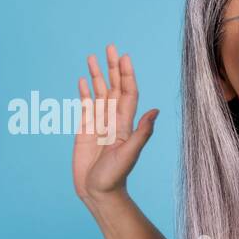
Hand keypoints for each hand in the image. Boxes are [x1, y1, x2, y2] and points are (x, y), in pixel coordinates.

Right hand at [73, 43, 159, 204]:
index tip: (124, 56)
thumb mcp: (130, 154)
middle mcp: (113, 120)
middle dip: (112, 68)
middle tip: (110, 46)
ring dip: (97, 75)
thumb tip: (155, 111)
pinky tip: (83, 80)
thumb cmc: (116, 177)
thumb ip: (141, 133)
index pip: (127, 93)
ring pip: (98, 94)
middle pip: (113, 88)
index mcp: (125, 124)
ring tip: (92, 57)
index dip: (126, 75)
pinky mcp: (85, 130)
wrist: (99, 192)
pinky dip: (84, 93)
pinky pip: (85, 106)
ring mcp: (98, 124)